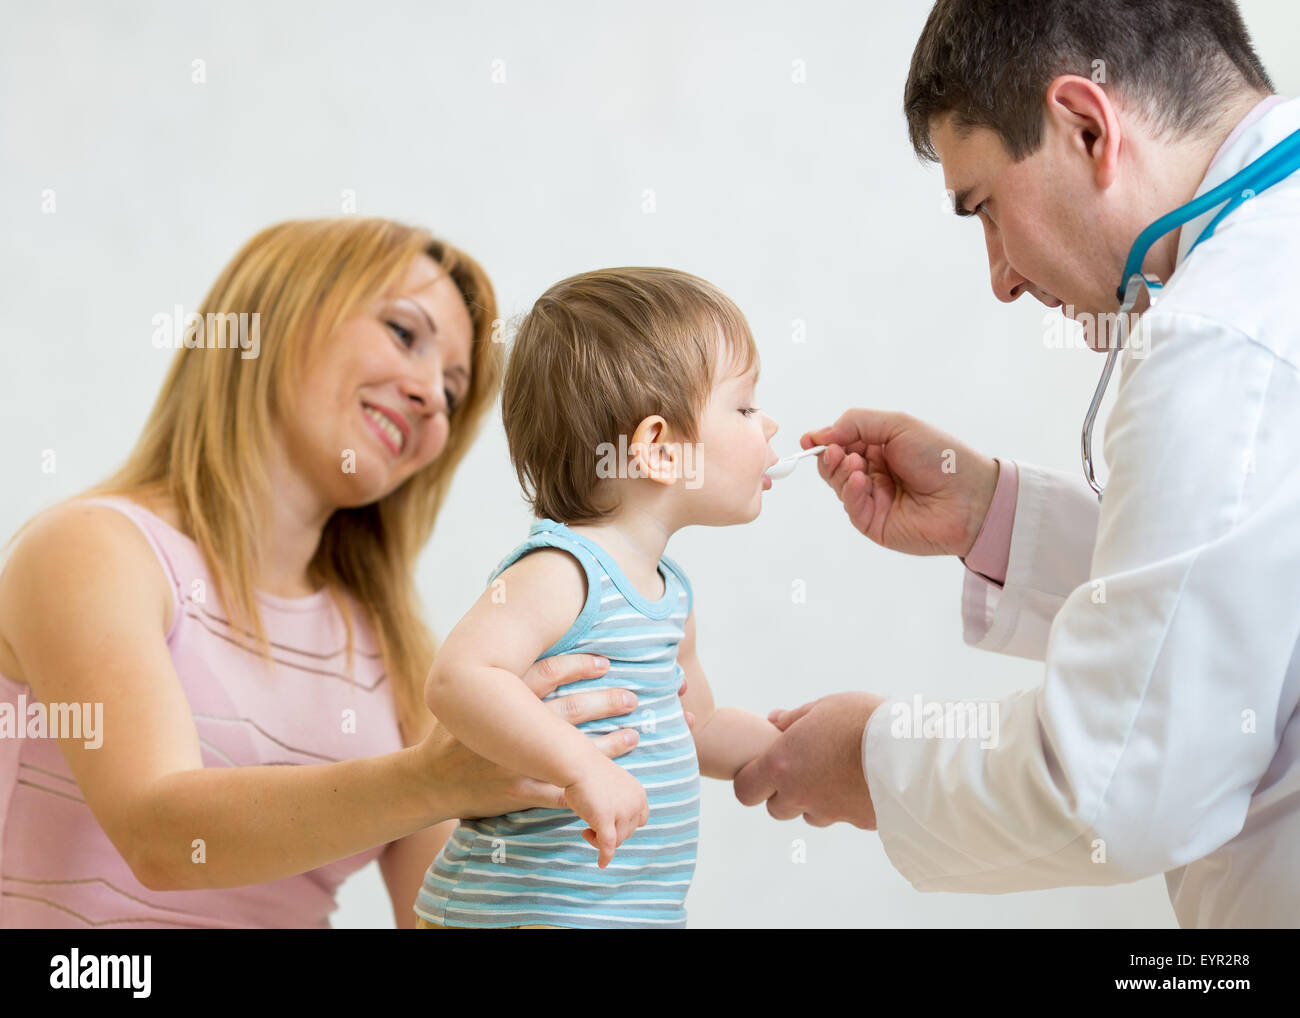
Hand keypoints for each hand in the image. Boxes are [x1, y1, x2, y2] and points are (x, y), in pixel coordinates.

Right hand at [416, 653, 643, 819]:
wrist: (427, 782)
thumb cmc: (452, 734)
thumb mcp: (466, 698)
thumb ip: (496, 675)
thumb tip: (527, 636)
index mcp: (497, 699)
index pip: (545, 675)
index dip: (578, 666)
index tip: (605, 663)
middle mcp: (509, 729)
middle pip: (568, 710)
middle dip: (605, 703)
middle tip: (632, 697)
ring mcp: (514, 763)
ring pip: (571, 752)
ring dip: (609, 743)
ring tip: (634, 733)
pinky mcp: (517, 793)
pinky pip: (562, 792)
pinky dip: (588, 787)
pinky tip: (611, 782)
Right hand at [565, 760, 649, 867]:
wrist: (577, 763)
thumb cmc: (589, 770)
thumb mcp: (612, 784)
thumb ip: (619, 799)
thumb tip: (615, 815)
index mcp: (638, 793)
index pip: (641, 819)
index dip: (627, 825)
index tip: (612, 824)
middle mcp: (635, 803)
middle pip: (628, 832)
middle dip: (611, 833)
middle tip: (591, 828)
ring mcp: (622, 812)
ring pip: (618, 841)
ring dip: (601, 840)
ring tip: (586, 831)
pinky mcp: (606, 821)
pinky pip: (608, 846)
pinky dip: (605, 856)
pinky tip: (601, 863)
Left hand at [733, 692, 883, 828]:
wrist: (909, 749)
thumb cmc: (862, 720)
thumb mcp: (824, 707)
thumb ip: (794, 719)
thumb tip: (774, 721)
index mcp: (782, 765)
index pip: (745, 790)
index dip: (751, 781)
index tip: (764, 768)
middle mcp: (800, 794)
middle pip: (777, 808)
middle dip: (784, 792)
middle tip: (804, 767)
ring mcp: (829, 812)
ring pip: (810, 814)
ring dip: (815, 800)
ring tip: (836, 773)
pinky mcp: (857, 822)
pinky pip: (843, 816)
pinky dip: (846, 804)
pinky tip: (862, 782)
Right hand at [801, 409, 998, 557]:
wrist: (970, 496)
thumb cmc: (941, 456)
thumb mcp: (898, 425)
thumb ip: (856, 423)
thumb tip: (820, 435)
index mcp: (881, 449)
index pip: (842, 444)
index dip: (825, 441)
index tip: (810, 438)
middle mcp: (875, 474)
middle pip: (835, 466)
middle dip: (830, 456)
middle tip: (836, 450)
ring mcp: (874, 500)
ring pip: (839, 486)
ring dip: (840, 472)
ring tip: (854, 463)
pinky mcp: (875, 524)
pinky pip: (852, 508)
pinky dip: (851, 493)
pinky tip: (861, 481)